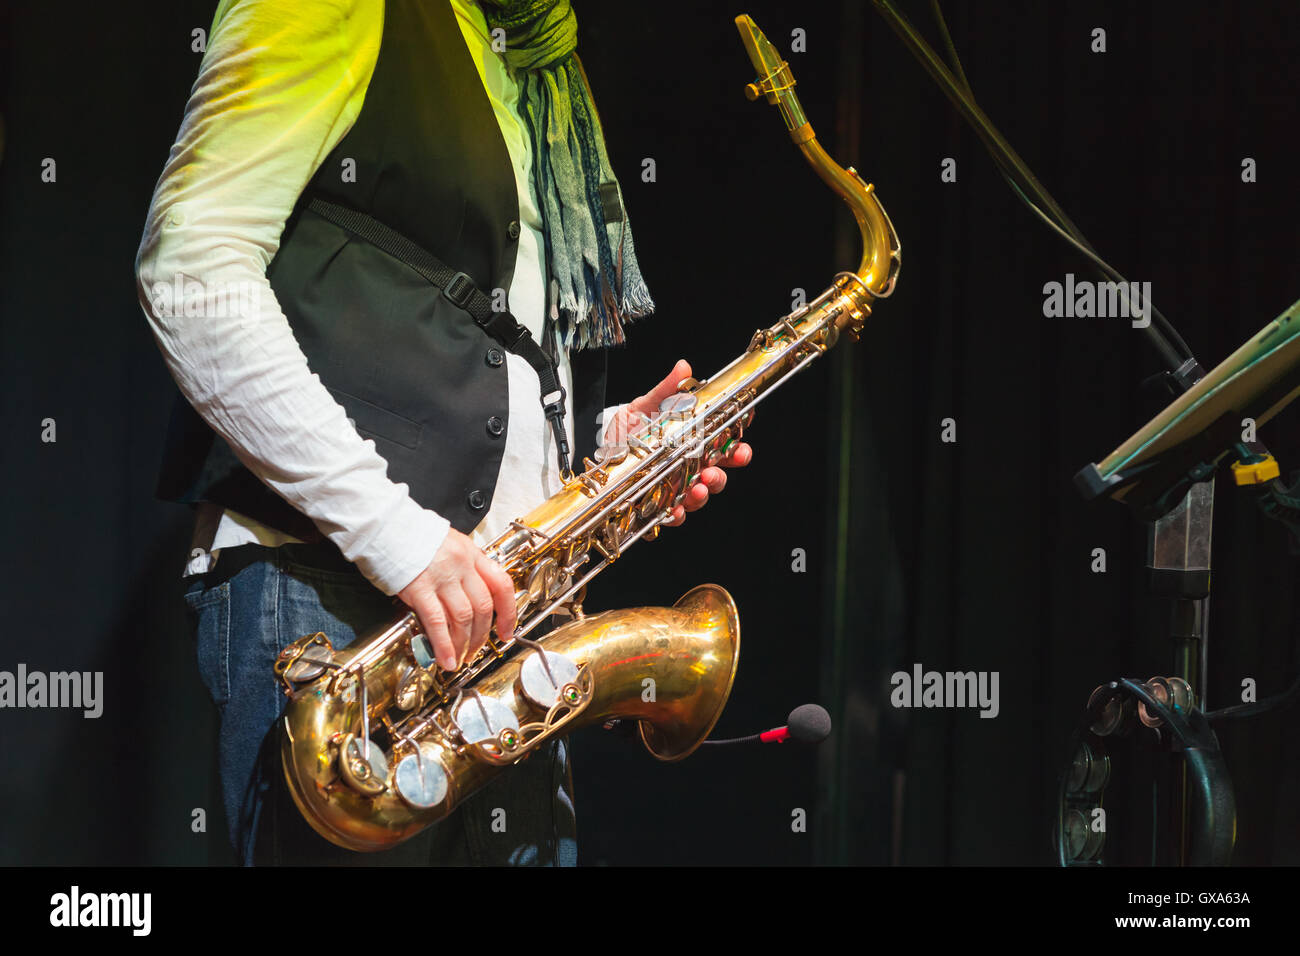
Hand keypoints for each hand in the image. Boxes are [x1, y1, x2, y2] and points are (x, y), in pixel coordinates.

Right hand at [396, 528, 516, 671]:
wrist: (384, 525)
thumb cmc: (412, 535)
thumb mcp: (449, 544)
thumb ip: (462, 567)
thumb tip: (467, 595)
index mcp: (472, 554)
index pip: (501, 585)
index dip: (508, 613)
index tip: (506, 632)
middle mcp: (461, 565)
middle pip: (483, 607)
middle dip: (482, 635)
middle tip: (476, 651)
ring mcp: (441, 576)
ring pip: (464, 617)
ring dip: (464, 643)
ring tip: (459, 658)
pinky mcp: (419, 588)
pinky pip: (438, 622)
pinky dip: (444, 644)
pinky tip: (445, 658)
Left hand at [604, 358, 752, 526]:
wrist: (603, 446)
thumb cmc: (631, 426)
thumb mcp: (647, 405)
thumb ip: (667, 390)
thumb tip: (684, 366)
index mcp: (694, 441)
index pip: (725, 442)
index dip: (738, 442)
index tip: (744, 436)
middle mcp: (690, 465)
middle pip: (720, 471)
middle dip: (727, 470)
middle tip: (726, 463)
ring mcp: (677, 486)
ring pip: (701, 494)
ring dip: (705, 493)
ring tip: (699, 488)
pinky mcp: (658, 504)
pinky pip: (673, 515)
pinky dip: (678, 515)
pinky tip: (677, 511)